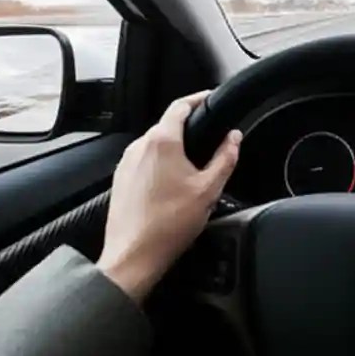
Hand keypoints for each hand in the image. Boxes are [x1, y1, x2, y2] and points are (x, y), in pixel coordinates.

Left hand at [96, 91, 241, 302]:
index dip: (198, 99)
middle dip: (188, 128)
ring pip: (155, 144)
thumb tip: (234, 138)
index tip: (210, 99)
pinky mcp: (120, 179)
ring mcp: (126, 163)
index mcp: (162, 141)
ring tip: (192, 167)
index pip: (181, 105)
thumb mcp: (209, 190)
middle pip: (167, 125)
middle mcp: (140, 146)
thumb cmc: (169, 224)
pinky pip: (143, 161)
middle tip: (209, 138)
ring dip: (173, 148)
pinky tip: (171, 185)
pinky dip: (159, 164)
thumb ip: (225, 158)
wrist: (133, 256)